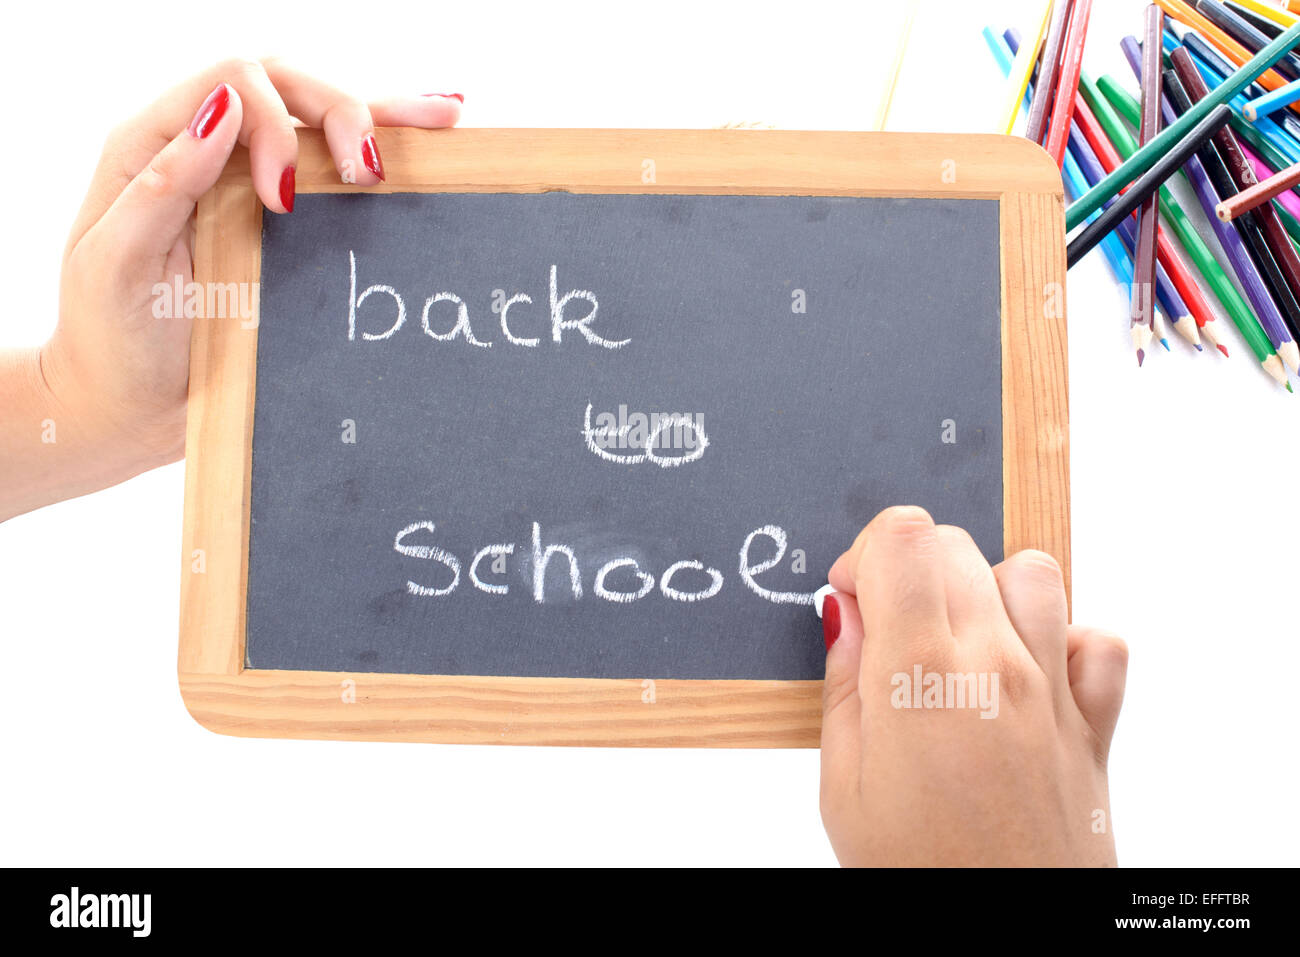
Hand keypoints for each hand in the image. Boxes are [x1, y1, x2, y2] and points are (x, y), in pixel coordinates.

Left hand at [1, 60, 460, 519]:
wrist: (130, 405)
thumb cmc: (111, 338)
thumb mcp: (116, 262)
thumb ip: (163, 183)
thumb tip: (223, 109)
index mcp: (157, 146)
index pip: (232, 85)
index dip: (273, 123)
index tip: (284, 200)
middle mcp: (209, 151)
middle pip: (288, 86)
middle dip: (340, 112)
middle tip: (366, 173)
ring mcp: (253, 183)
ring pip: (321, 116)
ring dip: (383, 113)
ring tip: (442, 117)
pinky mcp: (288, 222)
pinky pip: (337, 166)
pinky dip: (392, 142)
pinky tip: (438, 130)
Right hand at [819, 506, 1127, 866]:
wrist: (1007, 941)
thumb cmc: (918, 874)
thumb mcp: (843, 787)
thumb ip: (843, 684)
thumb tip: (845, 613)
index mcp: (919, 674)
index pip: (903, 537)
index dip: (865, 553)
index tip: (853, 595)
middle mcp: (994, 665)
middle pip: (955, 544)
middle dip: (910, 568)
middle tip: (889, 631)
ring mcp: (1051, 690)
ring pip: (1031, 572)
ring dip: (986, 590)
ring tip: (956, 644)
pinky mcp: (1095, 724)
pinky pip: (1098, 642)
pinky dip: (1065, 639)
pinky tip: (1024, 673)